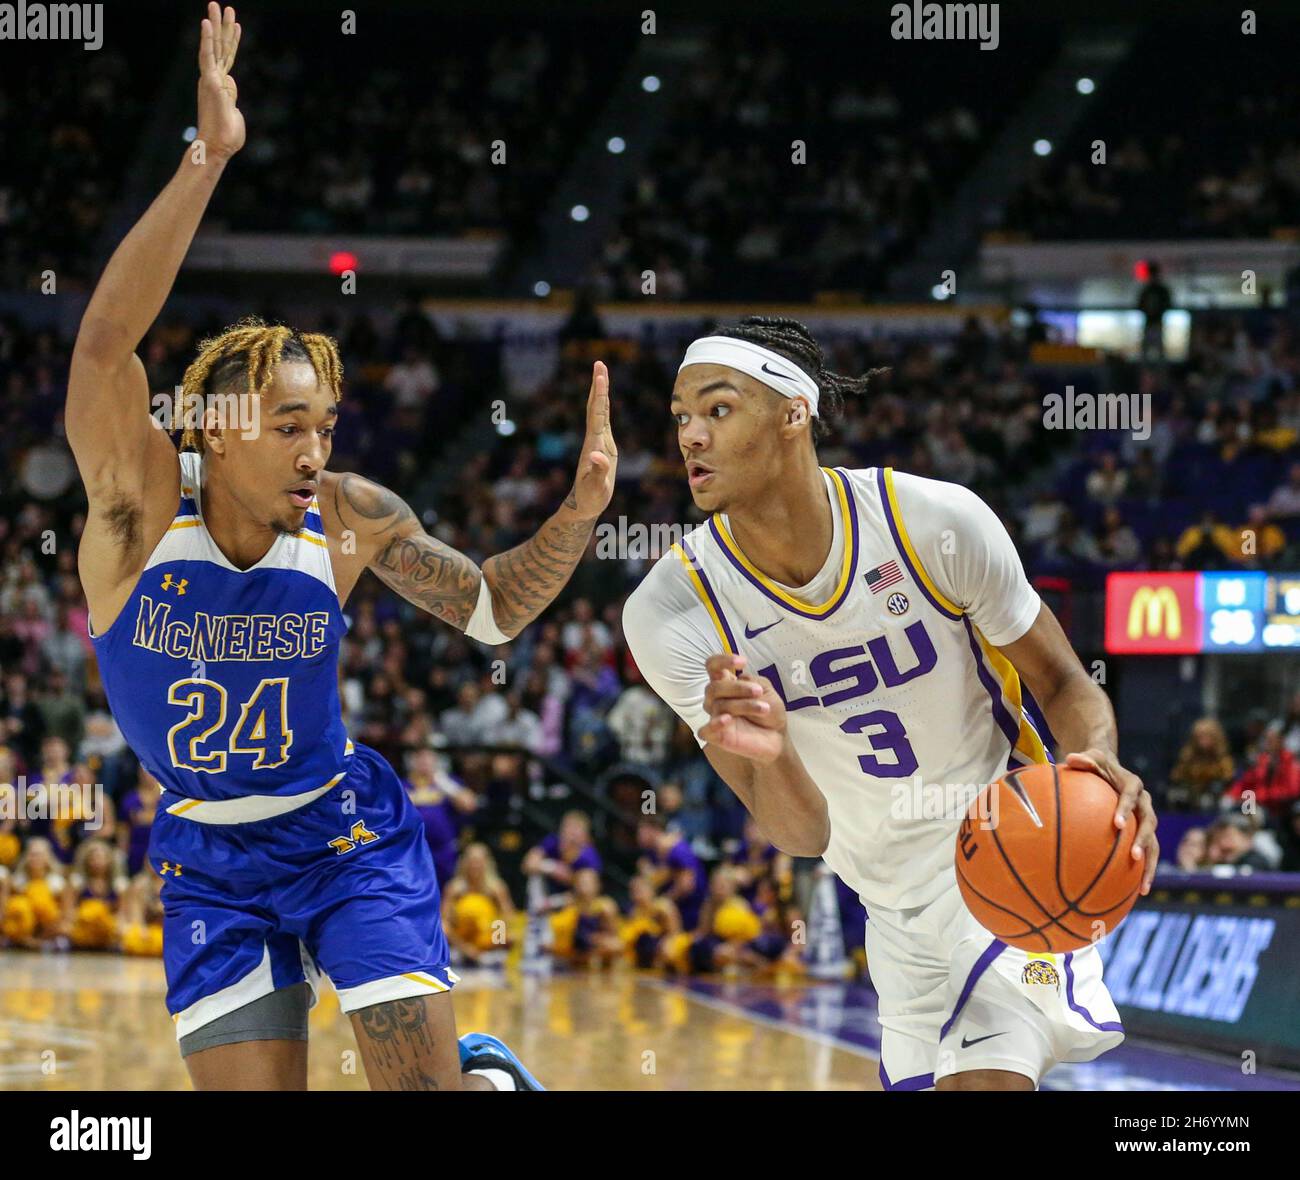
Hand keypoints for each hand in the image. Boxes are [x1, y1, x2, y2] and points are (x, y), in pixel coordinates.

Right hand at [196, 3, 243, 160]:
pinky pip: (207, 56)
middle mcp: (214, 78)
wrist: (218, 147)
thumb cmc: (228, 137)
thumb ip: (233, 102)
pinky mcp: (210, 81)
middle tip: (221, 5)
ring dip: (215, 24)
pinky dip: (206, 39)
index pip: (227, 58)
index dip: (232, 41)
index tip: (236, 25)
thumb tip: (232, 96)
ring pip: (213, 46)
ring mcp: (211, 78)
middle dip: (221, 25)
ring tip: (215, 5)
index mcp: (221, 85)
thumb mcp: (235, 115)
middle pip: (219, 46)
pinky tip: (206, 23)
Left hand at [567, 361, 616, 517]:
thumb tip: (597, 455)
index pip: (597, 415)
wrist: (583, 505)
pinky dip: (605, 406)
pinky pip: (604, 421)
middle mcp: (594, 439)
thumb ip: (598, 472)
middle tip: (599, 364)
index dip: (599, 395)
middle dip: (598, 386)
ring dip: (600, 392)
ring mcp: (598, 441)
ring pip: (599, 412)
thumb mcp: (596, 488)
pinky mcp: (602, 446)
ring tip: (601, 373)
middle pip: (595, 407)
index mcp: (594, 445)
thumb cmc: (590, 498)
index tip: (600, 376)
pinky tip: (605, 398)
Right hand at [698, 653, 786, 764]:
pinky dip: (714, 724)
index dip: (722, 660)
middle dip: (738, 688)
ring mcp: (715, 717)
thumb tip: (737, 680)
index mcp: (726, 683)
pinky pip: (705, 730)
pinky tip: (727, 720)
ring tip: (764, 709)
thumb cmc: (769, 711)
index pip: (712, 666)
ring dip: (743, 705)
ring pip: (718, 706)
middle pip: (714, 687)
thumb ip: (752, 681)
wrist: (778, 737)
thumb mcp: (766, 690)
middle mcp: (717, 698)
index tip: (742, 662)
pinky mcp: (715, 736)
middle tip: (758, 692)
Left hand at [1065, 749, 1158, 894]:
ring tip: (1144, 886)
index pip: (1131, 796)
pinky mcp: (1143, 833)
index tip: (1117, 824)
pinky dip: (1143, 871)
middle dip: (1143, 840)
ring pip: (1154, 844)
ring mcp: (1146, 820)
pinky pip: (1147, 854)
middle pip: (1149, 823)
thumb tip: (1070, 758)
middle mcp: (1144, 803)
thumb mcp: (1091, 758)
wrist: (1111, 769)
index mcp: (1133, 785)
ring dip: (1150, 864)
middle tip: (1133, 856)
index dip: (1125, 809)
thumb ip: (1084, 759)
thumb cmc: (1096, 764)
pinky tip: (1137, 893)